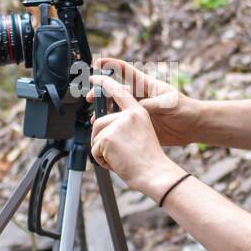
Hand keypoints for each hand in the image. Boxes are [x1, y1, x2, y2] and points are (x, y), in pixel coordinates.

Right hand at [87, 56, 195, 146]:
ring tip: (94, 117)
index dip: (111, 65)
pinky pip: (121, 123)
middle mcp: (139, 97)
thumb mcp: (169, 103)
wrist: (192, 126)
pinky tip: (105, 129)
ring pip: (115, 108)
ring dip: (103, 111)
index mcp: (145, 86)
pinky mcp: (139, 124)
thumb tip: (138, 107)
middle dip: (100, 92)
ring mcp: (137, 110)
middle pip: (114, 91)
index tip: (97, 63)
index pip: (125, 71)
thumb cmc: (184, 108)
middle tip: (89, 97)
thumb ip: (152, 104)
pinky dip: (111, 125)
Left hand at [89, 73, 187, 200]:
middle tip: (116, 152)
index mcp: (138, 112)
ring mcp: (117, 124)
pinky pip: (94, 149)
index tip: (94, 77)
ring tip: (119, 158)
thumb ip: (125, 125)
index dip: (105, 82)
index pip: (119, 91)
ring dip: (102, 151)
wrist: (156, 173)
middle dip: (100, 138)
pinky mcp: (108, 136)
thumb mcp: (141, 134)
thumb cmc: (150, 159)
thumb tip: (104, 127)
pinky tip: (117, 163)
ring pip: (96, 136)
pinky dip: (102, 160)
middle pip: (100, 121)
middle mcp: (128, 115)